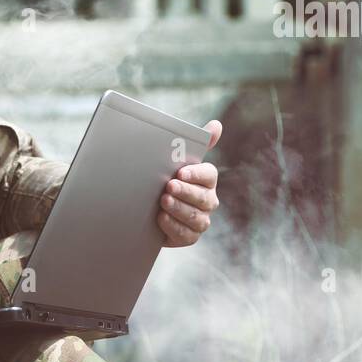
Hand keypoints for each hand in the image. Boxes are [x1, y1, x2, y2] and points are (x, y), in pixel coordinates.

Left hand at [159, 120, 221, 247]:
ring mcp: (200, 220)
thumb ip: (196, 143)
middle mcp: (207, 200)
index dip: (197, 174)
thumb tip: (217, 125)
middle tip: (169, 186)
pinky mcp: (189, 236)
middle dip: (186, 192)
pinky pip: (186, 234)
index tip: (181, 172)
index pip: (209, 175)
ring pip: (196, 217)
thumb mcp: (173, 161)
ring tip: (163, 201)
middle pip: (203, 197)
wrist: (145, 209)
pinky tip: (161, 218)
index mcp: (206, 180)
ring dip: (179, 209)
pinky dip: (173, 226)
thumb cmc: (163, 180)